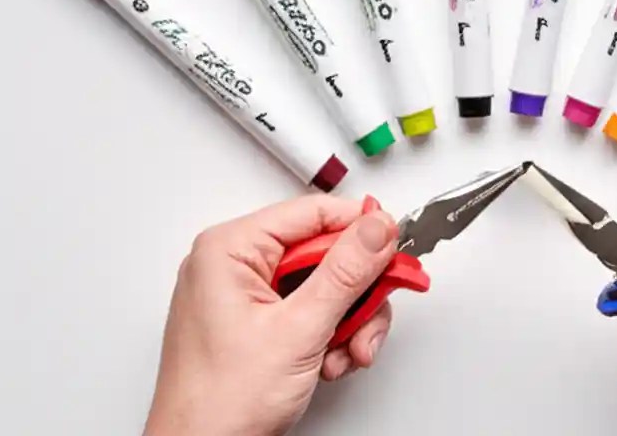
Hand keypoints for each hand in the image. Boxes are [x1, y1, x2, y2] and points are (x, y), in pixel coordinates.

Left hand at [144, 195, 399, 435]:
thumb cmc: (218, 403)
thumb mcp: (298, 330)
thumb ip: (345, 273)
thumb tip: (376, 228)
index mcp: (229, 250)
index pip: (312, 213)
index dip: (360, 228)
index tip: (398, 245)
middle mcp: (234, 266)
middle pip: (323, 254)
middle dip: (355, 293)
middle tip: (372, 315)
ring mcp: (245, 297)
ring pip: (323, 287)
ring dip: (346, 323)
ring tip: (346, 353)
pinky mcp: (257, 324)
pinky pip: (309, 313)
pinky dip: (329, 338)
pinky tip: (329, 363)